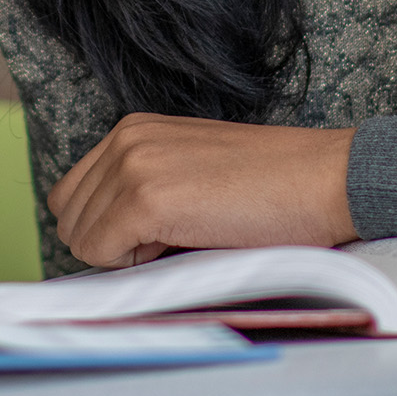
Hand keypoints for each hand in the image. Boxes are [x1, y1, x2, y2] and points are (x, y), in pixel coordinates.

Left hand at [47, 114, 357, 268]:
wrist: (328, 180)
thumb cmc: (274, 188)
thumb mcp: (192, 172)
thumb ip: (142, 189)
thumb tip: (102, 240)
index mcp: (134, 130)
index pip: (72, 195)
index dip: (107, 228)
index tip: (153, 236)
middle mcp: (126, 139)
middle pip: (68, 217)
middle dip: (111, 243)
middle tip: (172, 239)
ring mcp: (134, 166)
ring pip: (80, 239)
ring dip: (125, 254)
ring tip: (185, 236)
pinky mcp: (146, 199)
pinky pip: (102, 254)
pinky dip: (136, 266)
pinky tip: (185, 243)